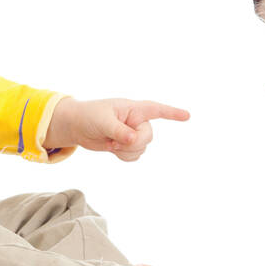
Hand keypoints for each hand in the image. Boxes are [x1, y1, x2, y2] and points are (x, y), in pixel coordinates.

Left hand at [47, 97, 189, 160]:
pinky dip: (124, 156)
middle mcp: (136, 120)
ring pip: (142, 149)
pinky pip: (135, 156)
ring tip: (110, 142)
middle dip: (133, 143)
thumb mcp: (103, 122)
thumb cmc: (89, 116)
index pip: (157, 109)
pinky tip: (112, 148)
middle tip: (115, 140)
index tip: (187, 116)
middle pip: (148, 137)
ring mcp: (132, 133)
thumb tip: (133, 140)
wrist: (77, 126)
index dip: (172, 113)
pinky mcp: (126, 144)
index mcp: (133, 108)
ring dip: (126, 151)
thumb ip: (120, 131)